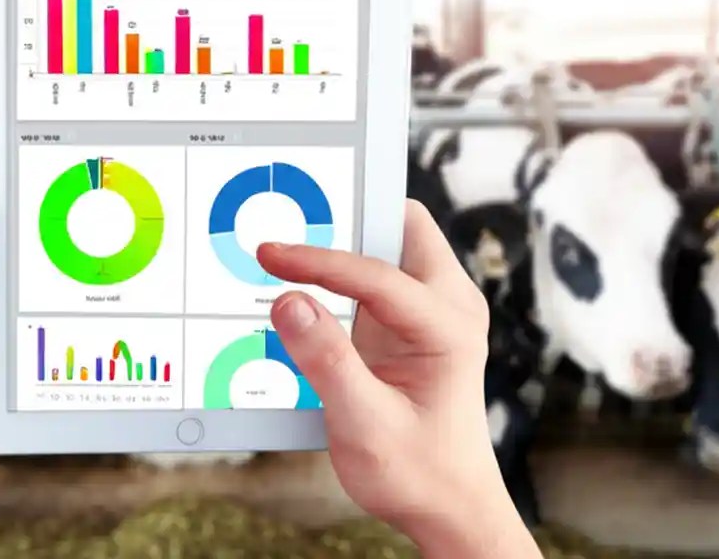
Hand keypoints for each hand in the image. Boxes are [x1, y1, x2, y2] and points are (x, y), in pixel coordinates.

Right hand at [258, 200, 539, 557]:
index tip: (268, 254)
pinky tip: (301, 282)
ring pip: (386, 241)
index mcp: (450, 328)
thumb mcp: (365, 424)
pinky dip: (338, 270)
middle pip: (399, 225)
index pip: (376, 274)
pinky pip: (374, 272)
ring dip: (341, 240)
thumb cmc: (417, 471)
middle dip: (348, 215)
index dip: (318, 261)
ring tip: (286, 247)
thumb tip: (288, 301)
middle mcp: (449, 305)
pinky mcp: (410, 318)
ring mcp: (432, 307)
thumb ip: (327, 361)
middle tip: (288, 221)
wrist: (447, 504)